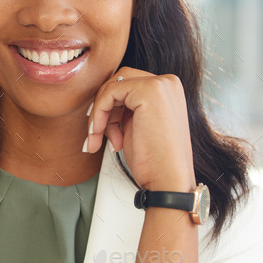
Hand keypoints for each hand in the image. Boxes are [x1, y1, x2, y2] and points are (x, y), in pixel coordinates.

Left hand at [85, 68, 195, 190]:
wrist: (167, 180)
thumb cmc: (153, 161)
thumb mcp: (136, 126)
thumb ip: (125, 108)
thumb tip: (100, 100)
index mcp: (167, 89)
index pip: (127, 84)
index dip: (109, 106)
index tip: (100, 130)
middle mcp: (167, 82)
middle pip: (119, 81)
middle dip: (102, 108)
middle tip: (95, 134)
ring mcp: (160, 84)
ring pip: (112, 86)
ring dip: (99, 114)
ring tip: (98, 140)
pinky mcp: (149, 91)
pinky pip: (109, 93)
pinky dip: (99, 113)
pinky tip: (99, 134)